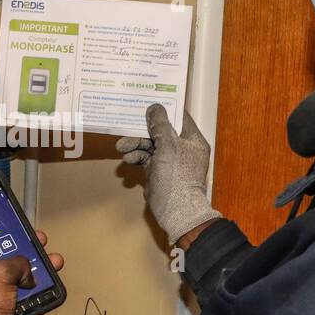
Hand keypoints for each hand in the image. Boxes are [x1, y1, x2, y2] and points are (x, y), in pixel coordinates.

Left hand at [0, 230, 65, 314]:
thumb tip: (26, 271)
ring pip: (6, 277)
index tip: (1, 224)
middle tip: (34, 239)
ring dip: (28, 268)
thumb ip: (16, 263)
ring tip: (50, 259)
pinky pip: (13, 296)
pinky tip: (47, 282)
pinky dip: (27, 289)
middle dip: (15, 248)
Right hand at [116, 105, 220, 245]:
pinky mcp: (159, 172)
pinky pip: (146, 159)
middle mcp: (182, 148)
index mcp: (192, 139)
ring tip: (122, 148)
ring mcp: (170, 160)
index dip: (164, 109)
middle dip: (142, 131)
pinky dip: (137, 157)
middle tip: (126, 129)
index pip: (178, 117)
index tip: (147, 102)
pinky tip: (128, 160)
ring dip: (135, 145)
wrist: (176, 212)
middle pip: (160, 131)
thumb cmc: (177, 176)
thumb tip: (155, 107)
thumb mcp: (168, 146)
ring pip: (150, 145)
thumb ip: (160, 125)